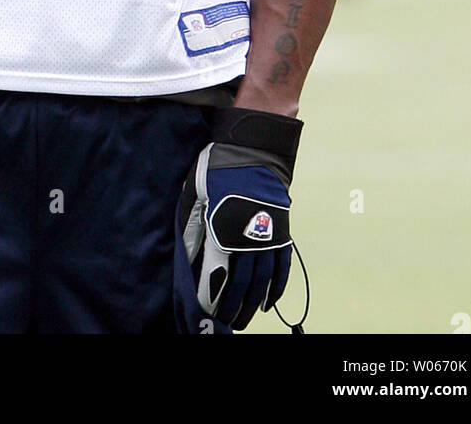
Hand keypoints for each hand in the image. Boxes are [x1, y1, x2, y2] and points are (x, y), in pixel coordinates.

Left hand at [173, 108, 300, 332]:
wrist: (253, 148)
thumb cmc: (218, 169)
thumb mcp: (195, 193)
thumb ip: (192, 226)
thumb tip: (189, 256)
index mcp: (222, 230)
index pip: (217, 276)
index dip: (212, 298)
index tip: (207, 313)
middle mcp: (247, 238)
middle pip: (241, 284)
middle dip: (232, 307)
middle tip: (226, 323)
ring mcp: (267, 236)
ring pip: (261, 280)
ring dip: (252, 303)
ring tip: (244, 319)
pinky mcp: (282, 231)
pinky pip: (281, 266)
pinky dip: (275, 287)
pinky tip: (268, 302)